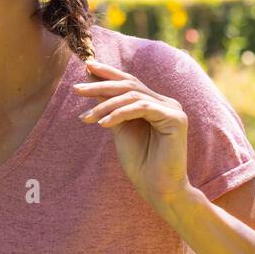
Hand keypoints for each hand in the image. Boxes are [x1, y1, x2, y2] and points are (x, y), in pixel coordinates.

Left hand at [73, 60, 191, 207]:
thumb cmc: (140, 161)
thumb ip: (109, 106)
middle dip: (101, 85)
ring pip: (133, 96)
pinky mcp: (176, 118)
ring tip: (87, 117)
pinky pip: (142, 108)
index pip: (129, 82)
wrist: (157, 187)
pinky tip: (103, 124)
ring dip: (105, 105)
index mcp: (154, 103)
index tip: (86, 66)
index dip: (108, 73)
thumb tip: (91, 81)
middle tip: (77, 89)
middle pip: (130, 85)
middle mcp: (166, 102)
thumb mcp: (118, 127)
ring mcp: (173, 109)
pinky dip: (120, 113)